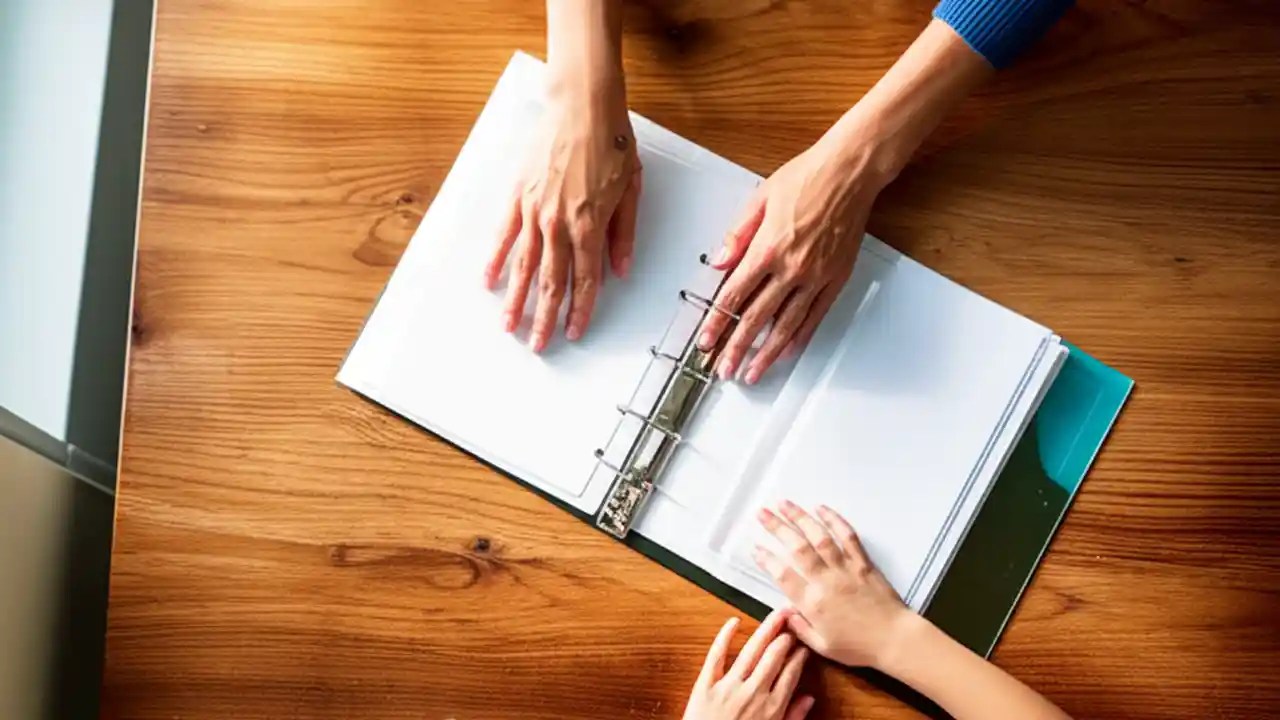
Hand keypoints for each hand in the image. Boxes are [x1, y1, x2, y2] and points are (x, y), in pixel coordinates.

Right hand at [484, 74, 641, 351]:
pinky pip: (504, 235)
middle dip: (545, 318)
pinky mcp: (517, 195)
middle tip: (539, 345)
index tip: (575, 332)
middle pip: (551, 282)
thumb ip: (624, 235)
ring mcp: (534, 211)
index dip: (581, 310)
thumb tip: (621, 270)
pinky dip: (496, 260)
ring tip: (510, 326)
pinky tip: (490, 281)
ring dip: (517, 300)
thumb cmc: (611, 142)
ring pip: (524, 266)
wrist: (583, 105)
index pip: (586, 280)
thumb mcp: (631, 191)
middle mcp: (560, 224)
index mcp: (591, 225)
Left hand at [682, 609, 813, 719]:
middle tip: (792, 620)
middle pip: (774, 656)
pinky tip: (733, 621)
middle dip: (786, 636)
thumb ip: (792, 717)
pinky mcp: (705, 686)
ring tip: (776, 615)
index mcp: (771, 708)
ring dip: (766, 630)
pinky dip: (724, 636)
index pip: (791, 673)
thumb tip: (807, 699)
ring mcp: (729, 687)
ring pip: (752, 651)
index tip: (803, 644)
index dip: (799, 655)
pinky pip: (716, 655)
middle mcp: (753, 693)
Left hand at [696, 127, 894, 383]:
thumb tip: (718, 261)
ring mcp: (816, 276)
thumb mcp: (760, 198)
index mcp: (767, 247)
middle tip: (723, 368)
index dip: (717, 322)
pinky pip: (815, 316)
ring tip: (753, 372)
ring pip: (786, 325)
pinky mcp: (836, 278)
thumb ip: (737, 234)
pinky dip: (800, 338)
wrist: (851, 171)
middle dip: (737, 347)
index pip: (734, 295)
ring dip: (767, 353)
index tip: (706, 340)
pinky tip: (787, 352)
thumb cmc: (808, 177)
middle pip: (756, 317)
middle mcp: (791, 267)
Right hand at [754, 501, 914, 669]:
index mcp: (812, 603)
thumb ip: (800, 627)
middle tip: (762, 513)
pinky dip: (834, 520)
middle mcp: (826, 581)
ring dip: (800, 517)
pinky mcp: (862, 562)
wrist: (894, 639)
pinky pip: (847, 536)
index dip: (766, 560)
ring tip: (784, 503)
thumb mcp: (823, 646)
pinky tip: (821, 508)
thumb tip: (784, 612)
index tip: (756, 548)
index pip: (783, 575)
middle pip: (797, 548)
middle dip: (777, 528)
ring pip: (818, 536)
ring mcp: (845, 568)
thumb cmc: (859, 647)